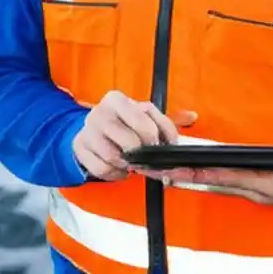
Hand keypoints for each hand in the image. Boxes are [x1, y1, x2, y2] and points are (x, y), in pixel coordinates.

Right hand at [72, 90, 197, 180]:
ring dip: (127, 165)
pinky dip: (115, 173)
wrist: (91, 130)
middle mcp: (99, 113)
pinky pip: (103, 169)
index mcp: (117, 99)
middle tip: (144, 156)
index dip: (155, 139)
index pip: (143, 122)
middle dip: (141, 154)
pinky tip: (118, 166)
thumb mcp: (143, 115)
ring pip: (115, 158)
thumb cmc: (123, 123)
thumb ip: (166, 120)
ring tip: (129, 160)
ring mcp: (87, 131)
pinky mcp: (80, 149)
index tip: (158, 145)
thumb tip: (193, 116)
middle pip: (130, 143)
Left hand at [139, 158, 272, 209]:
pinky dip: (199, 178)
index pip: (229, 177)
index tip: (176, 170)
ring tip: (157, 171)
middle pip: (211, 183)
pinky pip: (220, 184)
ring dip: (184, 178)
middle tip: (150, 169)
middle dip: (180, 176)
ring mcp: (252, 193)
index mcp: (269, 185)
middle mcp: (255, 192)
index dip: (202, 173)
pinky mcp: (252, 189)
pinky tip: (183, 174)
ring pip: (212, 185)